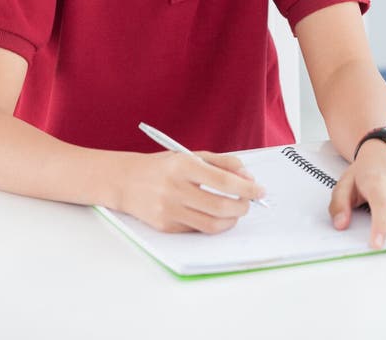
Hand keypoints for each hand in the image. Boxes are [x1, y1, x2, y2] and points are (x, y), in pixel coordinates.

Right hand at [119, 150, 265, 233]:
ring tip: (235, 210)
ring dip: (232, 219)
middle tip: (249, 203)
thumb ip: (222, 163)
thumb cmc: (163, 166)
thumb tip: (248, 177)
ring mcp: (169, 210)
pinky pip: (198, 229)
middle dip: (243, 206)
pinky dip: (213, 224)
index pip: (224, 180)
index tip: (260, 190)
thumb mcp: (190, 156)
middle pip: (221, 206)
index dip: (247, 188)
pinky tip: (215, 215)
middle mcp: (175, 188)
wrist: (126, 181)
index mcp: (183, 165)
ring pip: (212, 224)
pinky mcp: (166, 227)